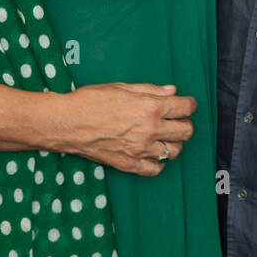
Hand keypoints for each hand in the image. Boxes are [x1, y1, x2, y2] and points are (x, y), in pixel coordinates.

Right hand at [56, 81, 196, 176]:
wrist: (66, 123)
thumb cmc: (90, 101)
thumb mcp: (122, 87)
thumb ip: (151, 90)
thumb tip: (172, 91)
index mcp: (150, 107)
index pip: (185, 107)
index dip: (189, 104)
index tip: (186, 104)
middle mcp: (149, 130)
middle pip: (186, 131)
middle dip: (185, 124)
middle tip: (176, 120)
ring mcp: (140, 150)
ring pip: (174, 152)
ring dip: (174, 143)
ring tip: (164, 137)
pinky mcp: (129, 164)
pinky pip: (155, 169)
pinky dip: (158, 162)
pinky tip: (151, 153)